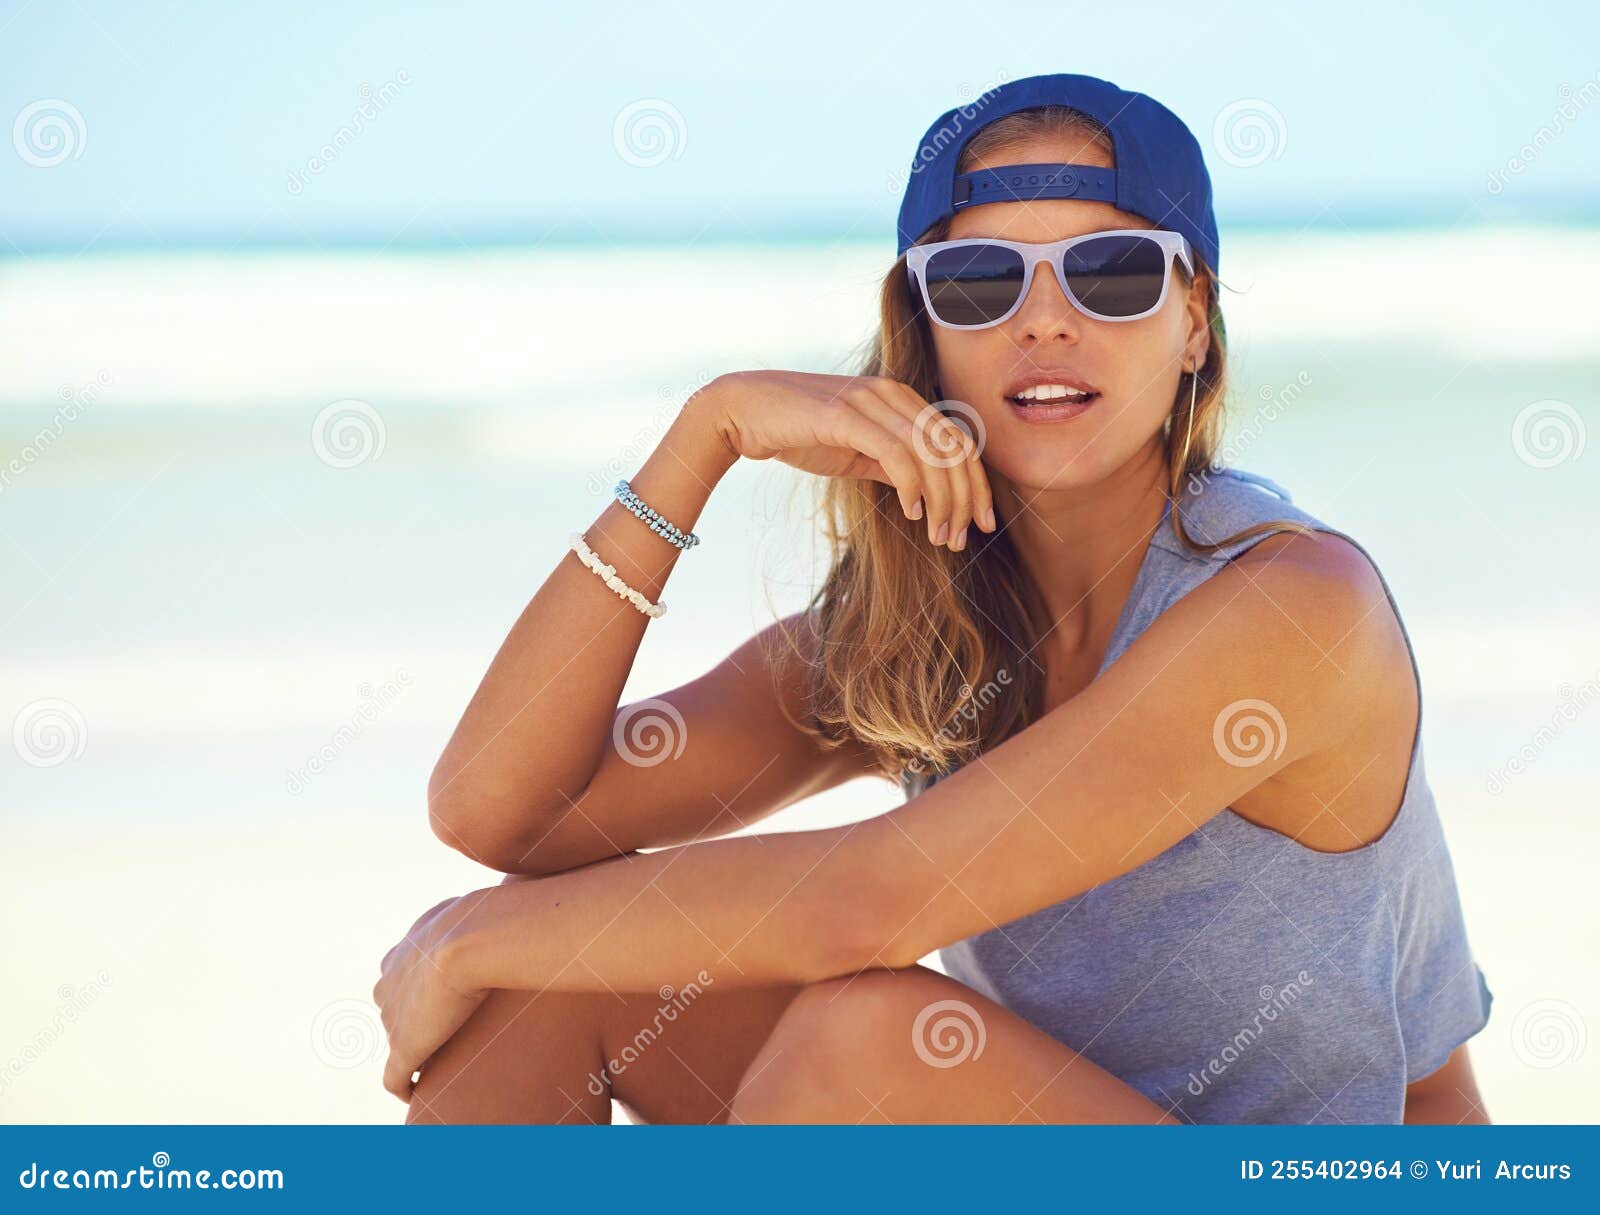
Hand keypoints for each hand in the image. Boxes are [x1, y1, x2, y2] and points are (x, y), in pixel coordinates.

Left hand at [372, 891, 490, 1100]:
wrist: (472, 940)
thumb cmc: (481, 921)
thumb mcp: (472, 910)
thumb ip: (477, 917)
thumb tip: (511, 906)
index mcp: (398, 957)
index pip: (399, 981)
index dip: (420, 994)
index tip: (443, 1002)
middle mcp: (387, 987)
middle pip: (393, 1012)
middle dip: (412, 1022)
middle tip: (445, 1034)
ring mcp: (393, 1019)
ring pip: (397, 1042)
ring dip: (415, 1052)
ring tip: (441, 1064)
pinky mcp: (404, 1048)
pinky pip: (393, 1078)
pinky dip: (402, 1086)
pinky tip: (416, 1093)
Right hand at [695, 370, 995, 551]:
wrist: (743, 412)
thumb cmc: (797, 431)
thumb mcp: (855, 451)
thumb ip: (890, 463)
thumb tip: (923, 491)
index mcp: (901, 398)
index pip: (959, 441)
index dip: (977, 485)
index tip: (982, 523)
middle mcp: (893, 394)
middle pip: (954, 448)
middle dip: (966, 498)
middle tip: (962, 538)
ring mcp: (870, 401)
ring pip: (931, 453)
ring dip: (943, 501)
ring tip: (939, 535)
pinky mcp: (846, 416)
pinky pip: (896, 453)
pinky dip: (913, 485)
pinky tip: (913, 513)